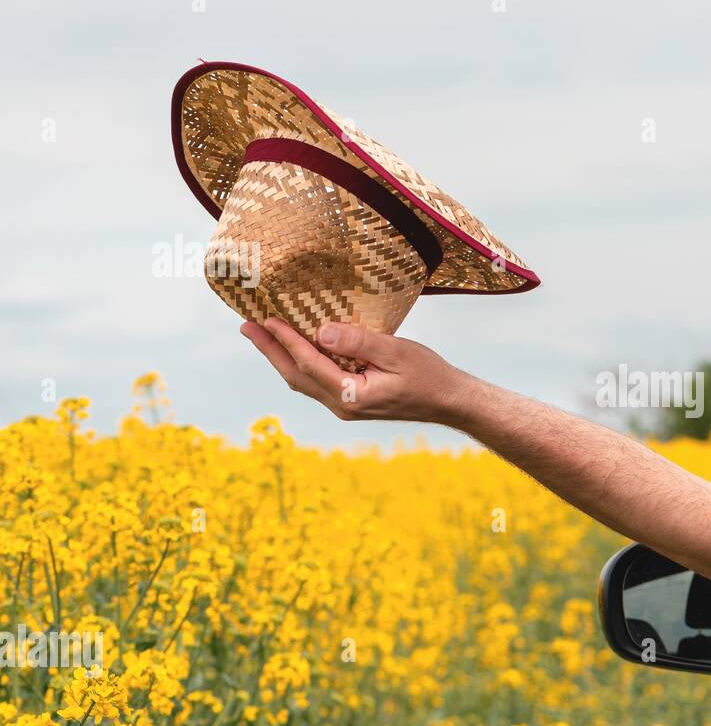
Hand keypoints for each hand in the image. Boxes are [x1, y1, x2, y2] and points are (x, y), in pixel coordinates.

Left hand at [241, 318, 472, 424]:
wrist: (448, 401)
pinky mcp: (351, 401)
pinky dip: (300, 364)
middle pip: (295, 376)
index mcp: (351, 395)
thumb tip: (321, 332)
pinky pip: (317, 382)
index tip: (265, 318)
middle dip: (270, 351)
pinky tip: (296, 349)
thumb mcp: (396, 352)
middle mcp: (342, 405)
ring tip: (262, 335)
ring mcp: (345, 406)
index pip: (309, 363)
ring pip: (303, 381)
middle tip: (246, 326)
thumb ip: (358, 342)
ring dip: (281, 358)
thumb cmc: (428, 375)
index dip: (285, 340)